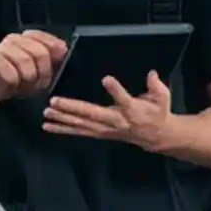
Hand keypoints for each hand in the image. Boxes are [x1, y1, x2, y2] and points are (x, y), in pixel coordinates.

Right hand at [0, 30, 67, 100]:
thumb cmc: (18, 79)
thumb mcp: (39, 71)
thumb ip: (52, 59)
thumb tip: (64, 48)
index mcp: (28, 38)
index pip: (49, 41)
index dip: (53, 59)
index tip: (51, 71)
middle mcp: (15, 39)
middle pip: (40, 53)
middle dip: (42, 74)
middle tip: (38, 85)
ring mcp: (1, 47)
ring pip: (25, 62)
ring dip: (28, 81)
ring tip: (24, 88)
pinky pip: (10, 74)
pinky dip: (14, 84)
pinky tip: (11, 87)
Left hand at [43, 70, 172, 150]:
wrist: (158, 137)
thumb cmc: (158, 112)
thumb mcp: (163, 97)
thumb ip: (156, 85)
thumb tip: (151, 73)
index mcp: (133, 110)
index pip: (124, 99)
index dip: (116, 90)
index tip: (106, 79)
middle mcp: (116, 121)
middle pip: (92, 114)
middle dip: (72, 108)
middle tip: (54, 102)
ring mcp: (106, 129)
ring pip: (82, 125)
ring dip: (63, 120)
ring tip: (47, 113)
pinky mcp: (100, 133)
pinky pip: (79, 132)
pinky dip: (63, 130)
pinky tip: (48, 126)